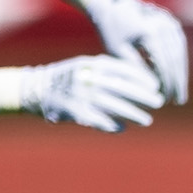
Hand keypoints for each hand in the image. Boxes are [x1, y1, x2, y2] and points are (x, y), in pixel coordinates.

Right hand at [0, 56, 165, 131]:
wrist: (33, 88)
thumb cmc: (67, 77)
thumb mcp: (86, 66)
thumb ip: (108, 70)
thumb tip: (140, 79)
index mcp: (90, 64)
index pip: (122, 69)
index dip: (141, 78)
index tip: (156, 86)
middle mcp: (85, 77)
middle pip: (120, 87)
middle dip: (142, 96)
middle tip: (159, 103)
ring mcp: (78, 94)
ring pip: (112, 105)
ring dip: (132, 113)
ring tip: (147, 120)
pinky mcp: (72, 111)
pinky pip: (96, 119)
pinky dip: (111, 125)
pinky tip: (122, 128)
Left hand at [63, 0, 190, 104]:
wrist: (109, 1)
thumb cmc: (109, 29)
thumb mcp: (118, 52)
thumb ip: (137, 69)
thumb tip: (154, 89)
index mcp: (150, 32)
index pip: (164, 63)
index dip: (167, 84)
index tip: (167, 99)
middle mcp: (164, 25)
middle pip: (176, 60)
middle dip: (177, 82)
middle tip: (178, 101)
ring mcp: (170, 22)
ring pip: (180, 53)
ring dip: (180, 74)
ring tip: (179, 92)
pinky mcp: (172, 22)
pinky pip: (179, 46)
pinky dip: (178, 62)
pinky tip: (176, 76)